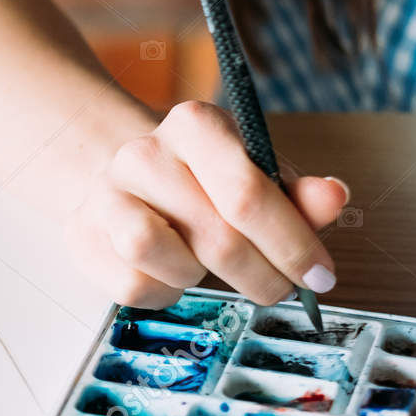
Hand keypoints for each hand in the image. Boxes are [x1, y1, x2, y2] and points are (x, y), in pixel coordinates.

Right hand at [67, 101, 349, 309]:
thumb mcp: (255, 175)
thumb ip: (296, 193)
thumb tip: (334, 198)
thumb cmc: (202, 182)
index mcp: (194, 124)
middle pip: (216, 235)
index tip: (319, 277)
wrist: (122, 179)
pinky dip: (163, 292)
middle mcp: (142, 153)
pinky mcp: (82, 236)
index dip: (292, 243)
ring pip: (162, 258)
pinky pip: (133, 286)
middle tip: (280, 289)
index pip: (248, 191)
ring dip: (197, 277)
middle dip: (262, 275)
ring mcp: (105, 194)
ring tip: (207, 269)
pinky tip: (170, 274)